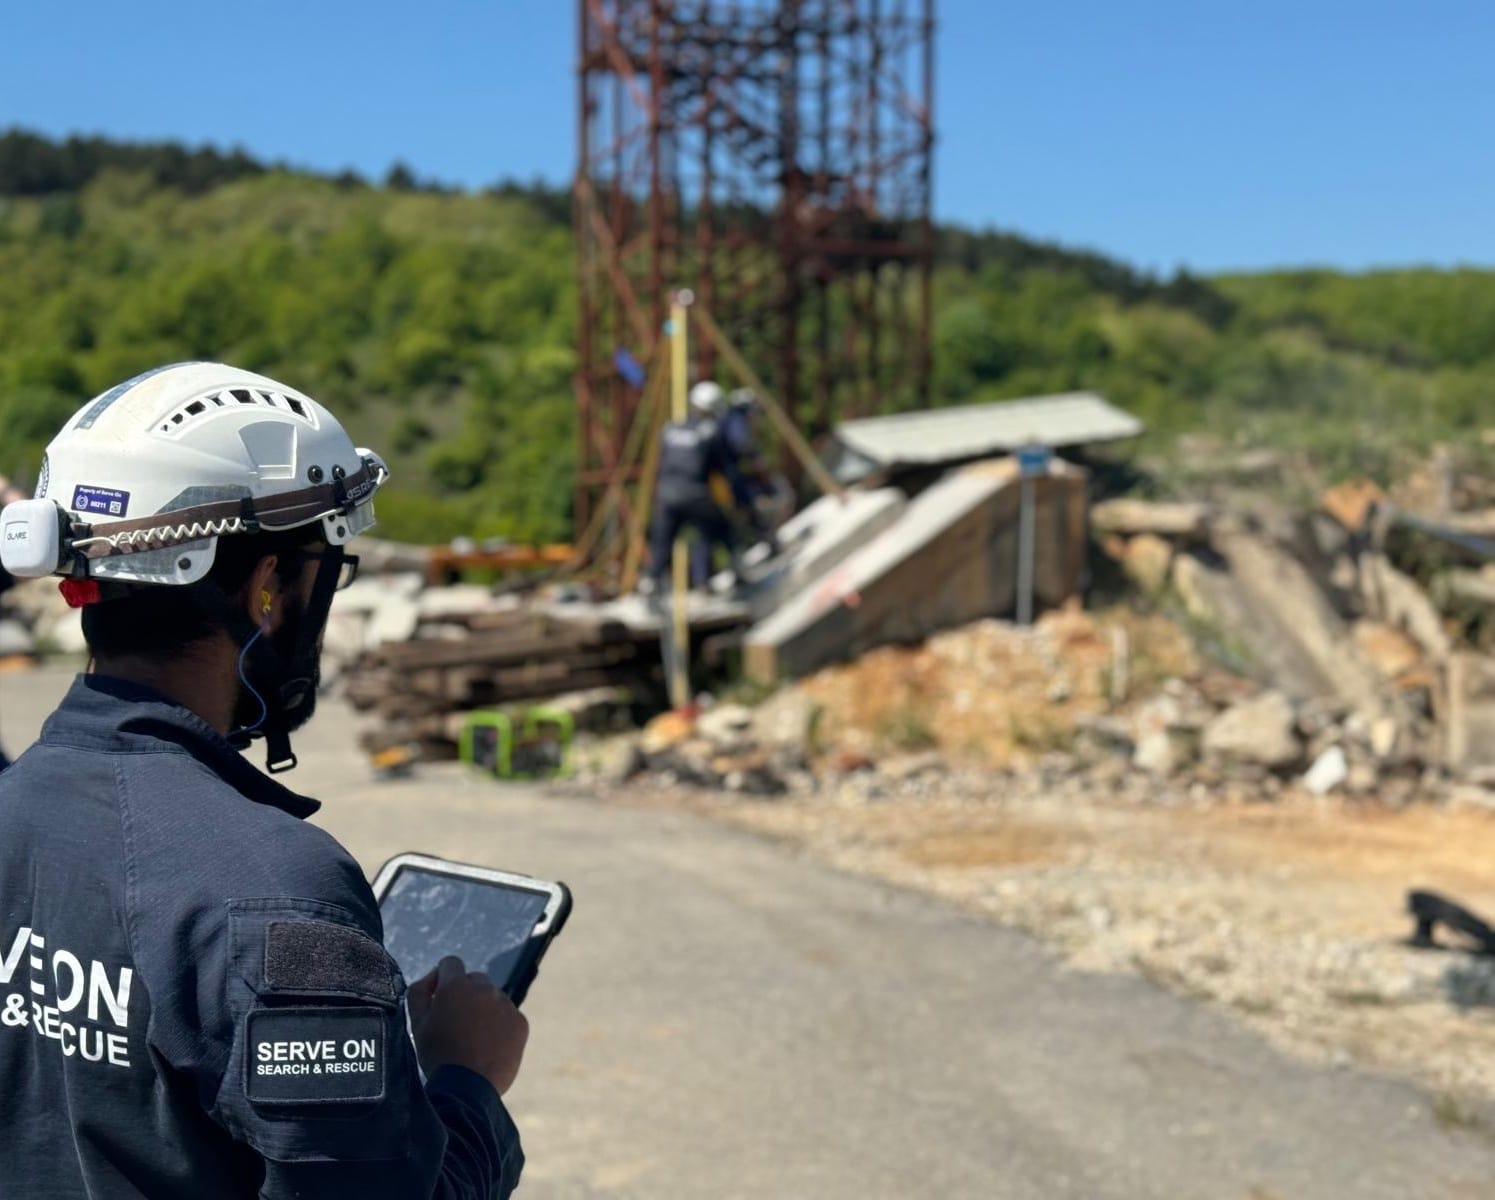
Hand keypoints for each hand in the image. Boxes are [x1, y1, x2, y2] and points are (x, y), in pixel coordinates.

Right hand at [407, 956, 528, 1096]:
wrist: (467, 1088)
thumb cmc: (437, 1055)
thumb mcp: (416, 1023)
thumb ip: (419, 992)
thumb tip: (432, 977)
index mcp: (456, 985)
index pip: (450, 963)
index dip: (442, 979)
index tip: (440, 997)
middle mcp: (484, 988)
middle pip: (474, 980)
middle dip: (464, 994)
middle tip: (456, 1023)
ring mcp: (505, 1004)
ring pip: (493, 998)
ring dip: (483, 1010)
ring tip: (473, 1039)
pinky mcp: (520, 1022)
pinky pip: (508, 1016)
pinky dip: (500, 1026)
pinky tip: (489, 1046)